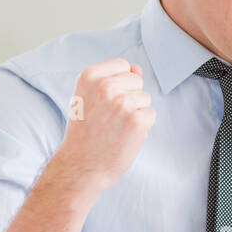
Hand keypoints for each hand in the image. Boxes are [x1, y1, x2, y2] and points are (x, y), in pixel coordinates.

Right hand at [54, 58, 155, 196]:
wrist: (81, 166)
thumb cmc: (85, 131)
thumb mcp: (89, 98)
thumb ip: (113, 79)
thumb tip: (137, 68)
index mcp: (89, 75)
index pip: (122, 65)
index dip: (118, 84)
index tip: (103, 102)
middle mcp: (105, 86)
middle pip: (136, 80)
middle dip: (128, 97)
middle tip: (108, 117)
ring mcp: (122, 103)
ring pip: (145, 98)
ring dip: (135, 112)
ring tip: (115, 127)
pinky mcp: (137, 120)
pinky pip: (150, 114)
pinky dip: (142, 127)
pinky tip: (123, 136)